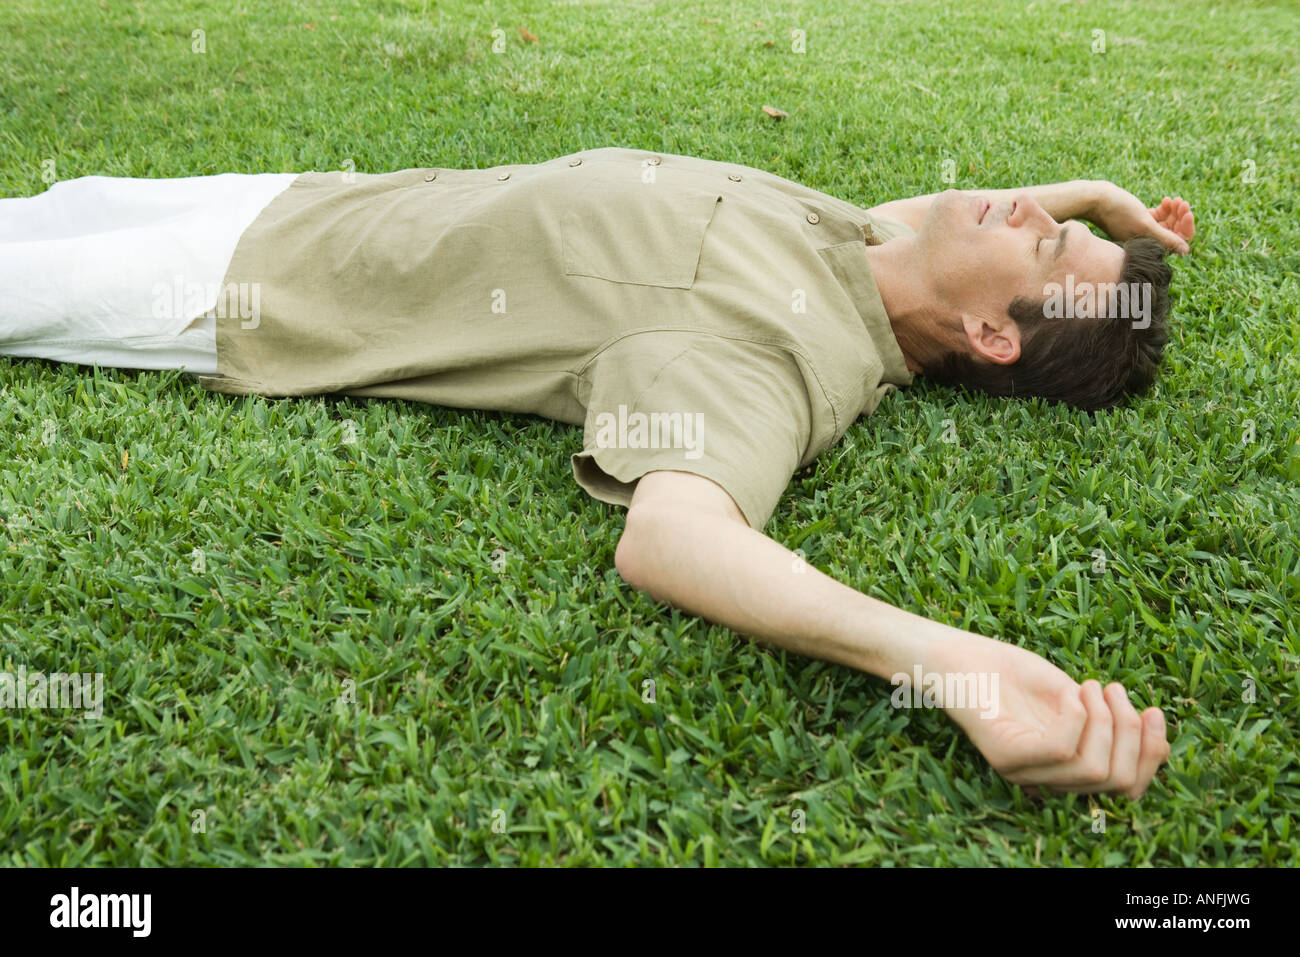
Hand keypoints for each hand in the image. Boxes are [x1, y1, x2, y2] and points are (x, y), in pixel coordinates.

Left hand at [933, 631, 1170, 798]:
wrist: (957, 657)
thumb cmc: (1012, 673)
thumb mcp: (1075, 698)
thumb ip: (1110, 724)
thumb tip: (1159, 742)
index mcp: (1065, 769)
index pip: (1125, 788)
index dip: (1152, 755)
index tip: (1155, 712)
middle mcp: (1045, 779)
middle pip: (1117, 782)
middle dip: (1132, 734)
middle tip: (1115, 691)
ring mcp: (1024, 772)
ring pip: (1093, 768)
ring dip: (1106, 720)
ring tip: (1092, 685)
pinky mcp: (1005, 756)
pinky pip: (1062, 750)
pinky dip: (1078, 718)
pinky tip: (1071, 692)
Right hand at [1093, 183, 1194, 254]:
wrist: (1097, 200)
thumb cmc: (1118, 212)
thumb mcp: (1145, 224)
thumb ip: (1165, 238)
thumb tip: (1185, 251)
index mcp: (1147, 245)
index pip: (1176, 243)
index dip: (1185, 229)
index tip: (1188, 213)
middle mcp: (1146, 240)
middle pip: (1174, 233)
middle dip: (1181, 218)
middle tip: (1182, 203)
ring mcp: (1143, 229)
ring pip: (1169, 223)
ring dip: (1175, 211)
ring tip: (1174, 199)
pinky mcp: (1140, 219)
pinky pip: (1160, 217)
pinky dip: (1166, 209)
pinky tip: (1166, 200)